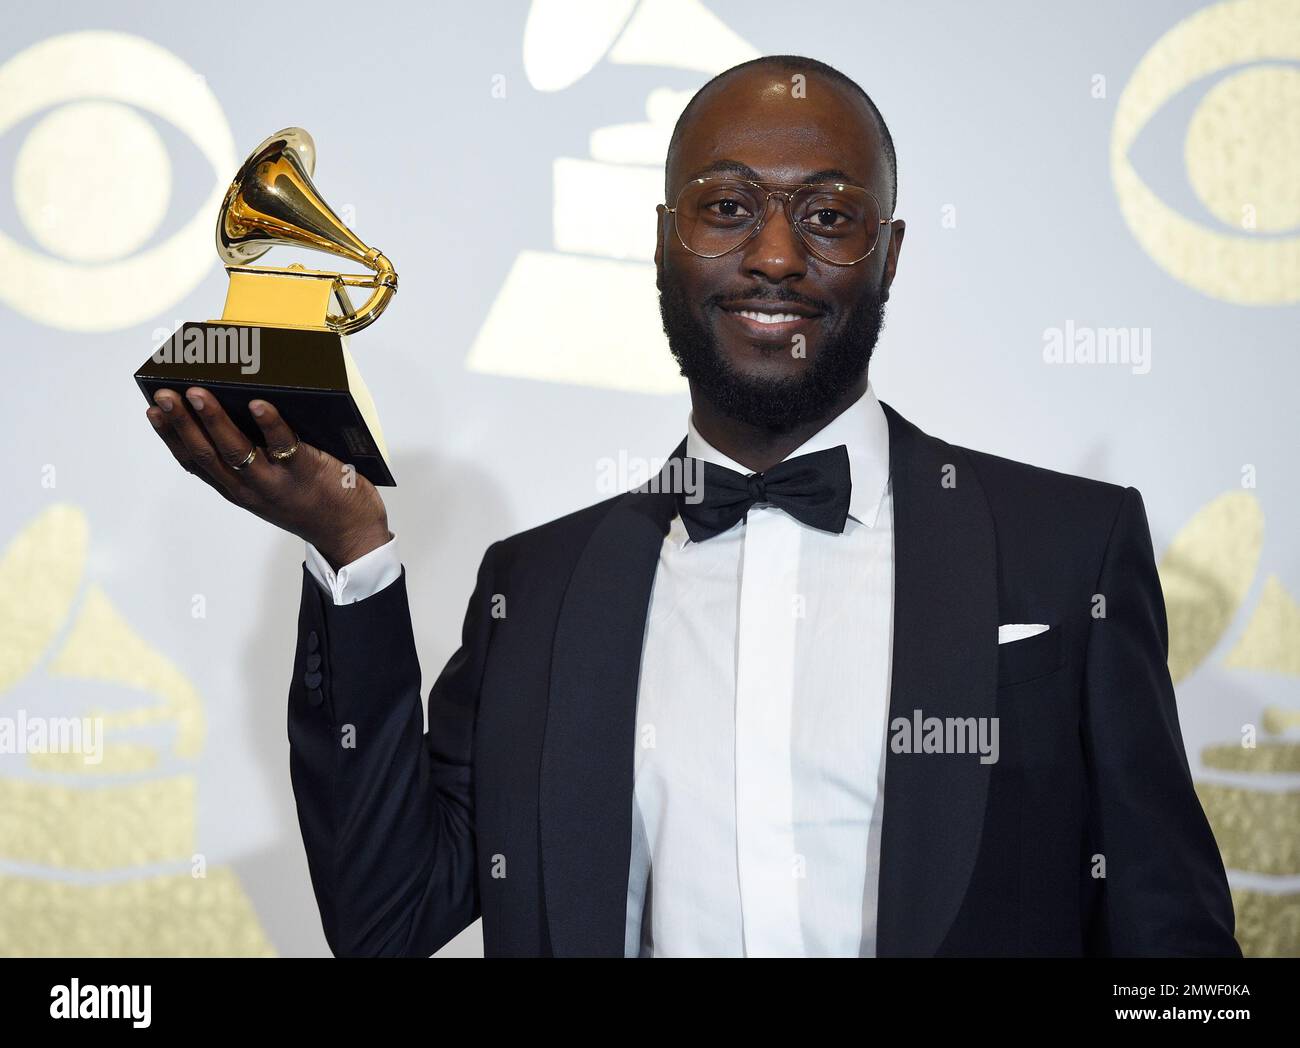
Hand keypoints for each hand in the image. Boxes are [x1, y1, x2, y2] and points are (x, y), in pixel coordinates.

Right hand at [145, 387, 391, 568]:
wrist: (350, 533)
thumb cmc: (312, 501)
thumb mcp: (271, 484)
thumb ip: (254, 454)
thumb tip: (240, 402)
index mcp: (236, 488)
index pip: (194, 462)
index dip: (170, 436)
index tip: (152, 409)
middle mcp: (249, 488)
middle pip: (205, 453)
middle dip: (181, 422)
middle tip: (165, 392)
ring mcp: (275, 483)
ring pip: (235, 451)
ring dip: (214, 421)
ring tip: (199, 393)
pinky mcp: (305, 474)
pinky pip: (284, 447)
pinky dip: (271, 424)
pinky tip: (260, 404)